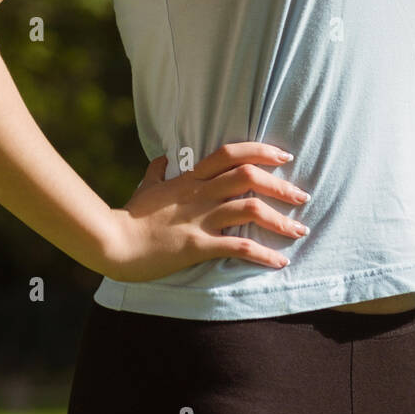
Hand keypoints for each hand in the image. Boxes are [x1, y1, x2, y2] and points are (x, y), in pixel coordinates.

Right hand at [102, 142, 308, 281]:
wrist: (113, 241)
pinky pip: (237, 248)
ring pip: (249, 210)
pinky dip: (263, 255)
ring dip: (280, 221)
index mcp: (190, 178)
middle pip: (249, 178)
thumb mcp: (145, 187)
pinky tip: (279, 262)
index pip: (231, 154)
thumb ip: (157, 171)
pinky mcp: (197, 246)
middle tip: (302, 196)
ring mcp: (199, 219)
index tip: (283, 157)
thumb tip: (161, 158)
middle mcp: (200, 194)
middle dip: (281, 186)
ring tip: (299, 231)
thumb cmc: (130, 216)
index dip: (261, 151)